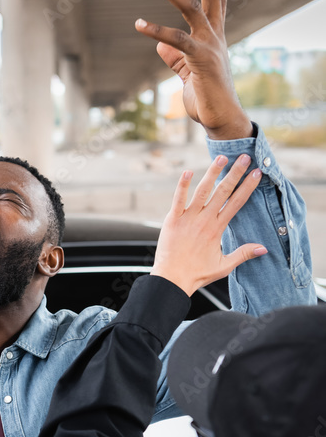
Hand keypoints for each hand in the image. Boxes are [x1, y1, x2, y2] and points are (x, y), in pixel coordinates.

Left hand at [135, 0, 252, 139]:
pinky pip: (176, 40)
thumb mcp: (188, 75)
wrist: (221, 120)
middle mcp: (216, 36)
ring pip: (191, 8)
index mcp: (215, 37)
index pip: (215, 0)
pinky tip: (138, 24)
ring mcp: (210, 46)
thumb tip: (160, 45)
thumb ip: (175, 58)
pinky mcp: (200, 60)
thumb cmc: (206, 99)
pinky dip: (155, 30)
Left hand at [150, 154, 267, 295]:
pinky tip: (188, 171)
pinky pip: (178, 199)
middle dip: (235, 173)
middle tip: (245, 157)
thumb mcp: (224, 266)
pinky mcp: (172, 220)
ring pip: (202, 190)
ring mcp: (188, 218)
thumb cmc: (197, 274)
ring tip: (222, 156)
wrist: (172, 280)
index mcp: (218, 229)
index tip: (257, 173)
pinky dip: (182, 185)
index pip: (237, 203)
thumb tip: (264, 248)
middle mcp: (205, 220)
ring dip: (212, 172)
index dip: (248, 187)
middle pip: (223, 192)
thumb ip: (243, 254)